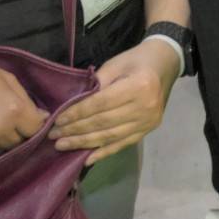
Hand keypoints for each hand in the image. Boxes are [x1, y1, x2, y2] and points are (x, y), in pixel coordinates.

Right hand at [0, 57, 47, 158]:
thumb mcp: (4, 78)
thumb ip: (26, 100)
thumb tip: (43, 118)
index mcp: (12, 111)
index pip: (36, 129)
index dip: (35, 124)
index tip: (29, 118)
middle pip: (20, 142)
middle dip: (19, 133)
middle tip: (8, 119)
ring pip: (3, 151)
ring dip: (3, 141)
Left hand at [50, 39, 179, 163]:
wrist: (165, 64)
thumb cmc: (137, 60)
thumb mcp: (115, 64)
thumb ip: (97, 84)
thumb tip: (73, 106)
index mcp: (138, 86)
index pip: (100, 104)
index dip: (77, 113)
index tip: (57, 120)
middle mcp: (145, 107)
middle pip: (103, 123)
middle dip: (76, 130)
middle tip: (54, 136)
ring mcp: (148, 121)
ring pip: (110, 137)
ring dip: (84, 143)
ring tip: (63, 146)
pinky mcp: (148, 130)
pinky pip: (122, 144)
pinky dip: (103, 153)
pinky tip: (85, 159)